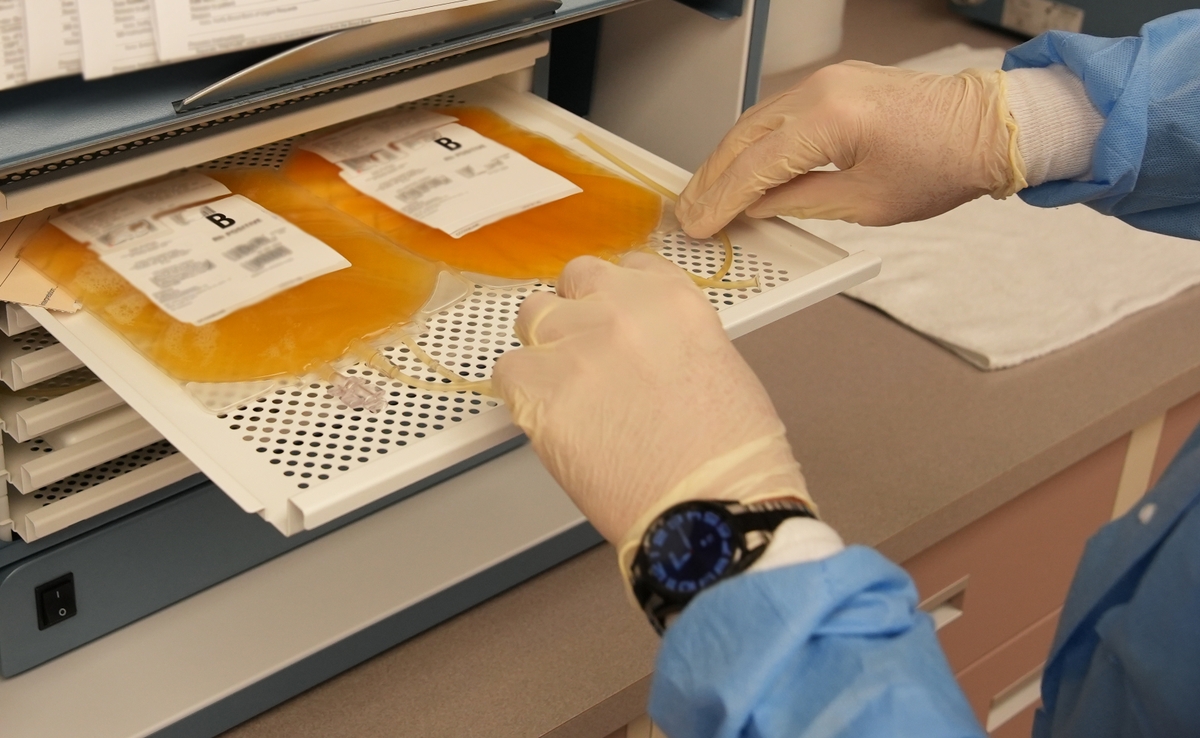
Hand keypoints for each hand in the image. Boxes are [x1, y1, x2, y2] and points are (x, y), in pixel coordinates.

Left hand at [491, 252, 810, 550]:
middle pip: (573, 281)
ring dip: (545, 349)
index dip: (616, 298)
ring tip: (566, 393)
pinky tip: (549, 419)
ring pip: (532, 318)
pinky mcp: (539, 389)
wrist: (711, 508)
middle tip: (586, 357)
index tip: (614, 320)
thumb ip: (670, 341)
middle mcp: (620, 308)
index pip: (627, 266)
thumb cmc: (732, 459)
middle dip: (577, 314)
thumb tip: (640, 353)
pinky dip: (522, 393)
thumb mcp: (720, 367)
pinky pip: (508, 372)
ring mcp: (575, 344)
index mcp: (672, 300)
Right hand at [675, 61, 1025, 236]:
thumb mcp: (866, 204)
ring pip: (753, 122)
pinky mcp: (833, 82)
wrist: (988, 127)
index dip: (721, 200)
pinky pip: (776, 112)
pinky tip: (739, 166)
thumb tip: (757, 206)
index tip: (699, 223)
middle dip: (711, 178)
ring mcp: (827, 80)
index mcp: (832, 117)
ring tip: (705, 194)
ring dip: (726, 159)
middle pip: (743, 137)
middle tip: (688, 212)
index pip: (755, 165)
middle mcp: (823, 88)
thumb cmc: (944, 163)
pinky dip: (751, 142)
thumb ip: (801, 202)